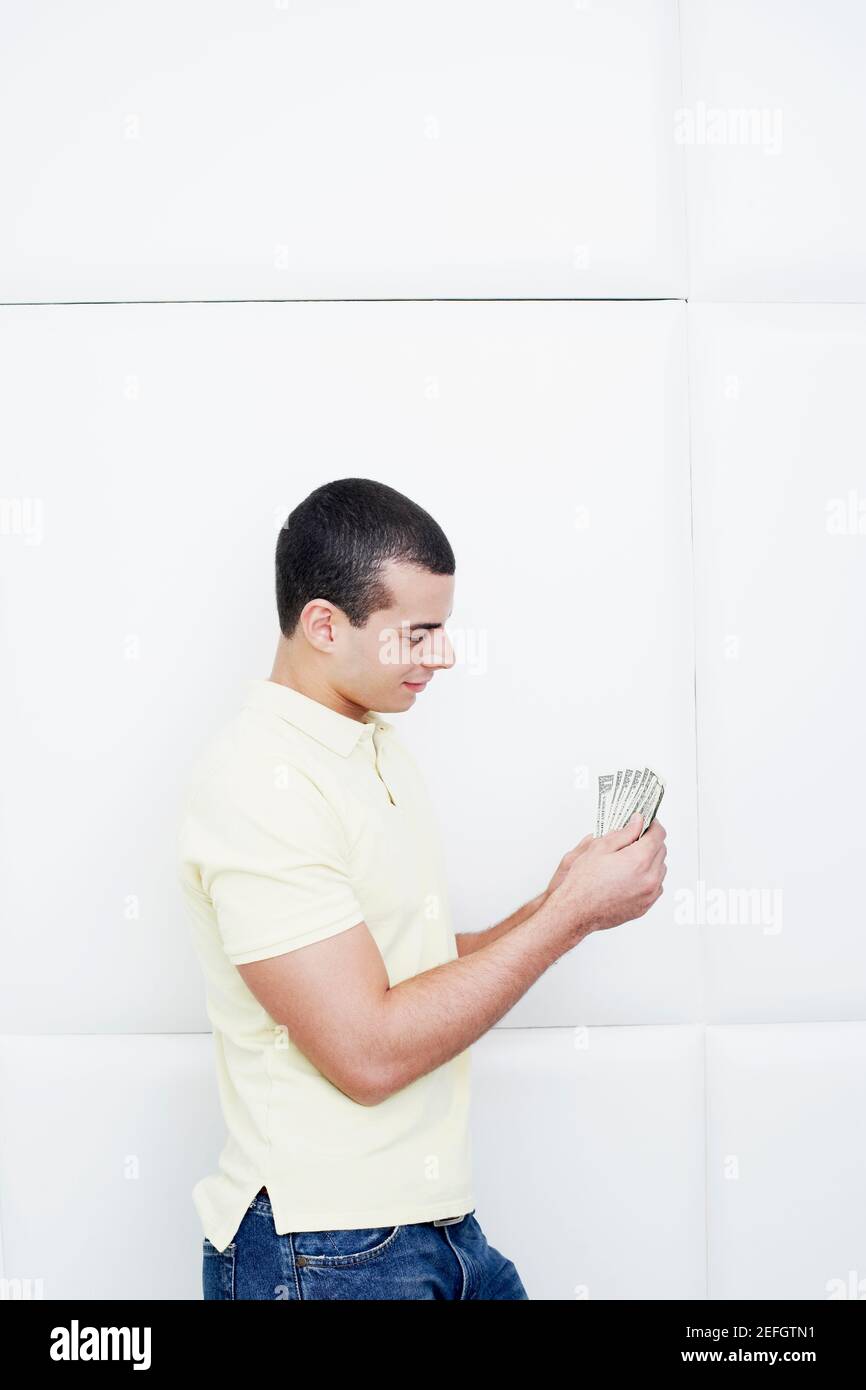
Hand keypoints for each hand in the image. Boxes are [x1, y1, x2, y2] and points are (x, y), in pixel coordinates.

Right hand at [548, 814, 666, 939]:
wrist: (576, 911)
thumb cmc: (583, 881)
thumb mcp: (600, 848)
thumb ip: (624, 832)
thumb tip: (638, 822)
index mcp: (639, 860)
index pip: (658, 835)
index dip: (652, 824)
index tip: (645, 822)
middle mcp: (649, 878)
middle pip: (662, 851)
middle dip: (650, 841)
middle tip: (633, 839)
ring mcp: (649, 894)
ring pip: (660, 869)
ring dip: (651, 860)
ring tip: (629, 859)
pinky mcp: (645, 906)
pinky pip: (656, 886)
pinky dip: (648, 877)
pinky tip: (630, 876)